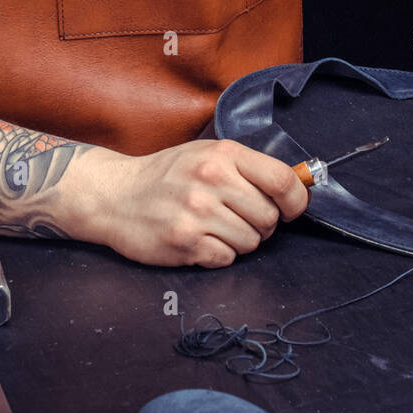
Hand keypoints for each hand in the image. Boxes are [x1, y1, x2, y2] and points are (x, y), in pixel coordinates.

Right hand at [72, 138, 308, 266]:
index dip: (296, 200)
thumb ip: (247, 167)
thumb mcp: (206, 154)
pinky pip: (226, 259)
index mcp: (222, 154)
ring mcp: (197, 212)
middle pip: (269, 217)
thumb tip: (298, 185)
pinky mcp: (185, 242)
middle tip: (237, 218)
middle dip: (260, 224)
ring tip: (214, 227)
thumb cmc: (167, 175)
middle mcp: (211, 180)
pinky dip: (217, 254)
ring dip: (239, 241)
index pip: (282, 180)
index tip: (290, 209)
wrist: (115, 194)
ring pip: (251, 242)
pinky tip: (199, 240)